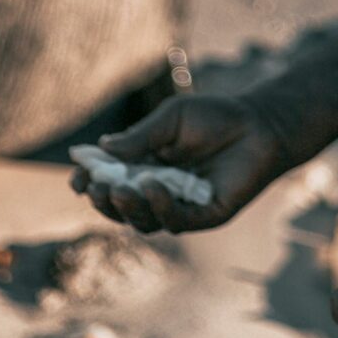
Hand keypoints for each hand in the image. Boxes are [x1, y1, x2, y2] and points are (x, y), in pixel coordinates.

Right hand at [69, 94, 290, 233]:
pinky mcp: (206, 215)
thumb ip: (140, 137)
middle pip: (123, 209)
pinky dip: (161, 207)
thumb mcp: (171, 119)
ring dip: (129, 209)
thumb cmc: (215, 117)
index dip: (92, 184)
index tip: (78, 179)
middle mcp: (160, 192)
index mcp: (146, 168)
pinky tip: (153, 187)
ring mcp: (182, 206)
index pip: (111, 183)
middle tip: (94, 189)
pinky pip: (177, 220)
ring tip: (122, 189)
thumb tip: (101, 150)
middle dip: (105, 202)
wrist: (259, 124)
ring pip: (146, 221)